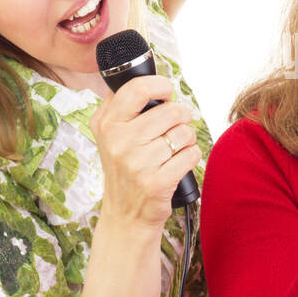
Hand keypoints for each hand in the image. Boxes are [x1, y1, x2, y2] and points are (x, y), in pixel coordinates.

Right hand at [90, 75, 201, 231]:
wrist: (125, 216)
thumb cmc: (125, 170)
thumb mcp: (111, 136)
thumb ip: (123, 106)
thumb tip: (151, 81)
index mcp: (106, 123)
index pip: (138, 88)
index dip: (161, 86)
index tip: (166, 93)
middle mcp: (118, 141)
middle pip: (171, 110)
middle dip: (181, 117)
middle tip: (174, 128)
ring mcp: (137, 163)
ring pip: (185, 132)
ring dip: (187, 139)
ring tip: (174, 148)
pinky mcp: (156, 182)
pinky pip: (191, 154)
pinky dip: (191, 156)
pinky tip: (178, 163)